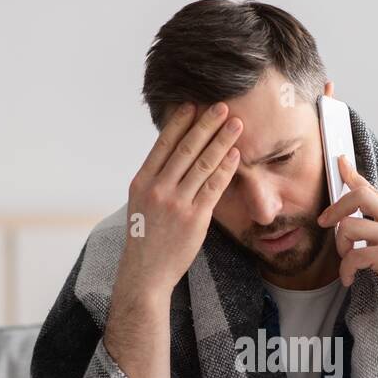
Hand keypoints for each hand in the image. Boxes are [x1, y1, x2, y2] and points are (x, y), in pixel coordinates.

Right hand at [118, 101, 242, 301]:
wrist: (145, 272)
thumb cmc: (146, 238)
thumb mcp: (141, 203)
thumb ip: (156, 180)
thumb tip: (173, 156)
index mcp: (142, 182)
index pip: (162, 145)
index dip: (180, 123)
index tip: (193, 105)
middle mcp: (157, 189)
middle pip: (185, 149)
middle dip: (206, 125)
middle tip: (222, 106)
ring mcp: (175, 203)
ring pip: (202, 164)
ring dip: (221, 141)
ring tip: (236, 125)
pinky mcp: (194, 218)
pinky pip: (213, 187)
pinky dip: (226, 168)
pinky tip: (236, 155)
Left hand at [316, 154, 377, 333]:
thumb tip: (353, 217)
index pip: (371, 189)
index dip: (352, 175)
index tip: (339, 163)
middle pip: (359, 196)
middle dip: (335, 208)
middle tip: (324, 222)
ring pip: (349, 226)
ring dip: (340, 248)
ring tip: (347, 263)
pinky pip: (351, 255)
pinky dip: (345, 270)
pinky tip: (349, 280)